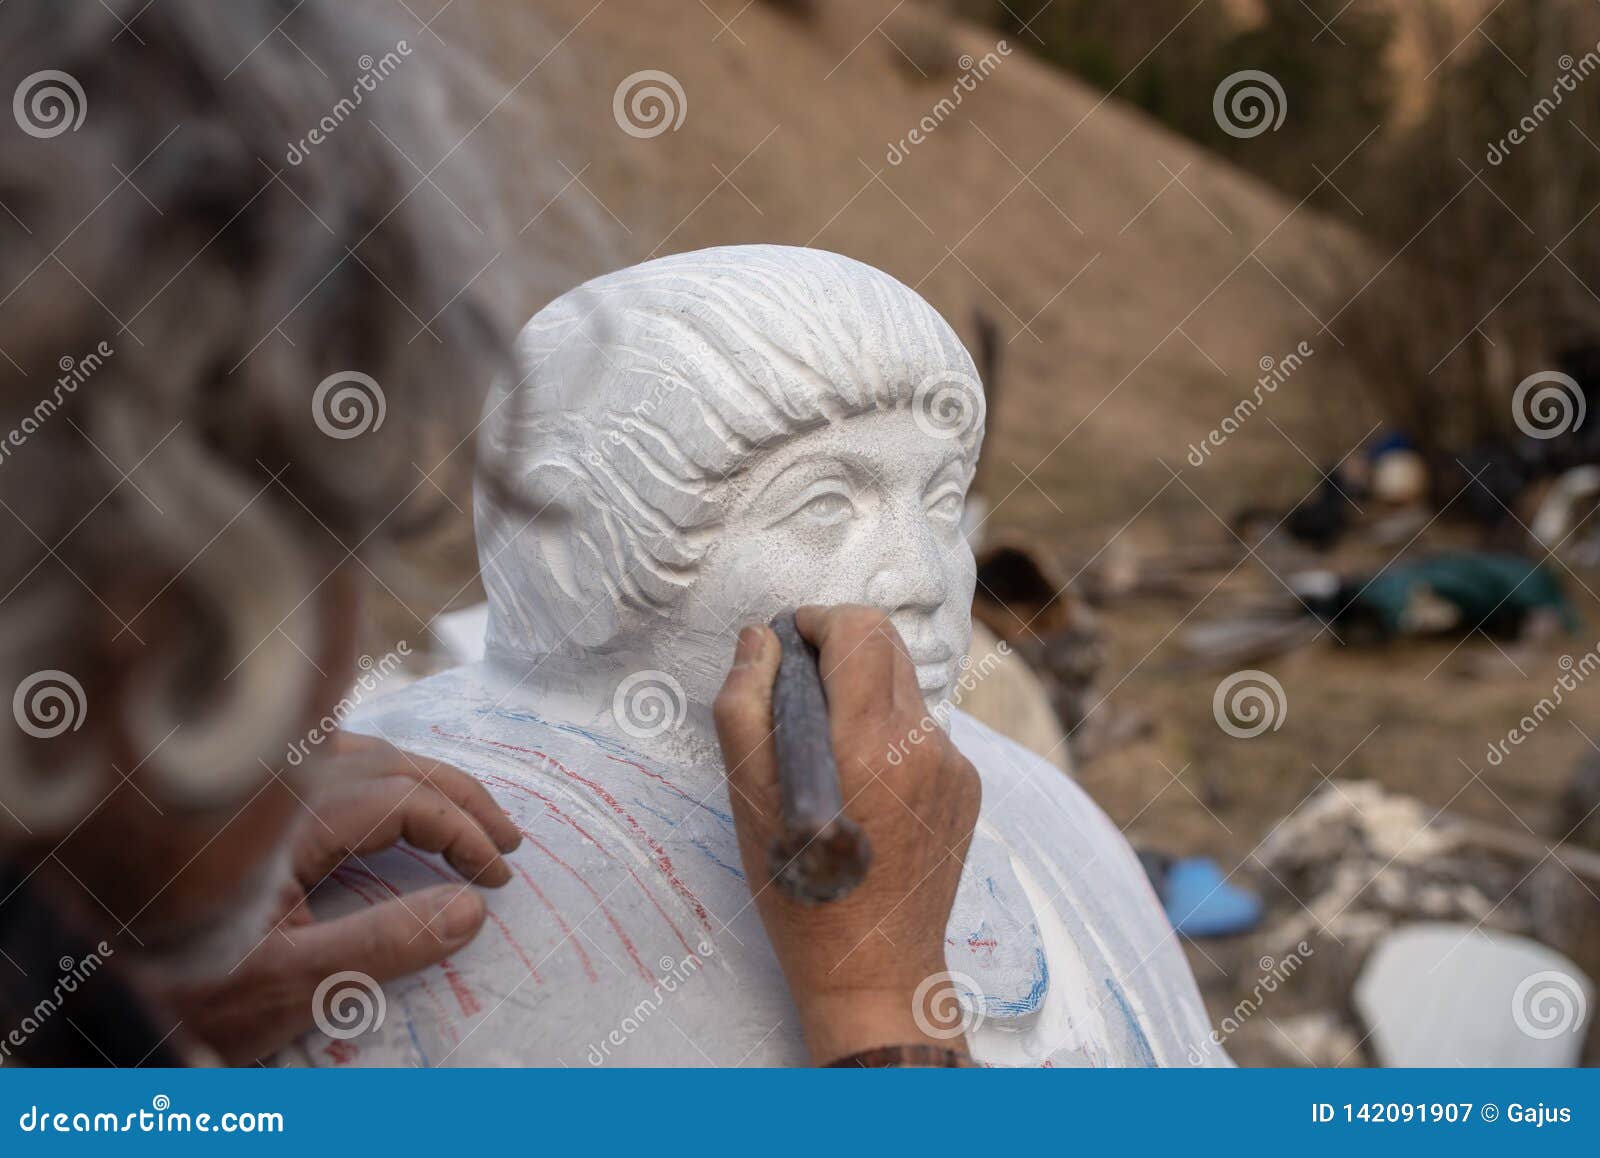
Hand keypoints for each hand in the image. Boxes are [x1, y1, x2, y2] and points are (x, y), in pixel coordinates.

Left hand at [154, 735, 520, 1063]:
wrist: (97, 989)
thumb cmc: (179, 990)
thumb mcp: (286, 984)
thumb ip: (382, 944)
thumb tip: (470, 908)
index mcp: (290, 819)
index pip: (404, 798)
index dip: (462, 831)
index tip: (497, 877)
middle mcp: (276, 787)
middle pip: (392, 763)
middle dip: (460, 797)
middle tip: (509, 839)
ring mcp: (258, 791)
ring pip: (362, 755)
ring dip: (425, 781)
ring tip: (468, 817)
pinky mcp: (244, 807)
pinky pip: (329, 765)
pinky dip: (382, 777)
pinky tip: (393, 801)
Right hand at [714, 605, 980, 1064]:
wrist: (874, 969)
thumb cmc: (799, 890)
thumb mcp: (748, 798)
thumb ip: (745, 704)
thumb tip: (760, 640)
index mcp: (869, 737)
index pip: (860, 628)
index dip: (818, 622)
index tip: (788, 649)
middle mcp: (923, 742)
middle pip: (887, 648)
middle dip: (841, 651)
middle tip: (801, 693)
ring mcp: (953, 765)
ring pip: (904, 693)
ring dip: (864, 700)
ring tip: (831, 760)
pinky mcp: (967, 789)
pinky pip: (925, 735)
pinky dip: (891, 740)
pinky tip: (866, 794)